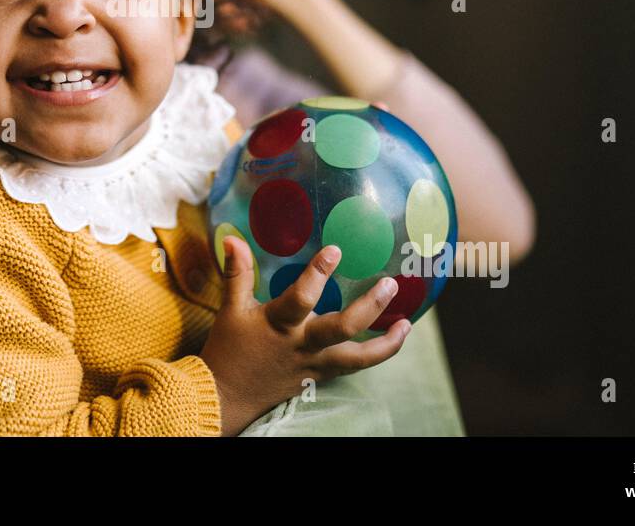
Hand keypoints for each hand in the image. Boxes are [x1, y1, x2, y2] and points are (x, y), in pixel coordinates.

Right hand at [199, 237, 410, 435]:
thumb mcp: (231, 309)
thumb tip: (232, 237)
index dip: (318, 274)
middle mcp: (302, 345)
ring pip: (357, 358)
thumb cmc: (229, 349)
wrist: (228, 398)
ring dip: (386, 343)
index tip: (335, 250)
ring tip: (406, 324)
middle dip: (369, 307)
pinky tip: (392, 339)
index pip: (301, 297)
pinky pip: (354, 367)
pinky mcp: (321, 376)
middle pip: (342, 329)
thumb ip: (237, 273)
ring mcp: (314, 363)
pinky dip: (376, 354)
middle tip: (389, 284)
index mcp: (279, 324)